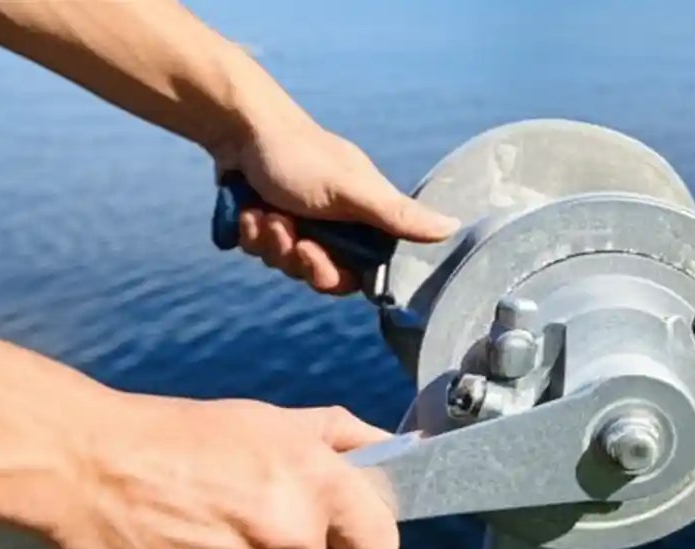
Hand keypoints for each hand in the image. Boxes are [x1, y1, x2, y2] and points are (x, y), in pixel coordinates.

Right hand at [52, 396, 398, 548]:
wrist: (89, 467)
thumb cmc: (182, 438)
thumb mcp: (270, 419)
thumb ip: (341, 438)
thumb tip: (393, 448)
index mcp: (316, 485)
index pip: (380, 546)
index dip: (360, 541)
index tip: (341, 534)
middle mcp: (290, 540)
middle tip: (247, 518)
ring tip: (203, 530)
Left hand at [212, 116, 459, 294]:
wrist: (238, 128)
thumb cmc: (298, 154)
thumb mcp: (351, 190)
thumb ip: (398, 215)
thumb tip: (455, 228)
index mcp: (362, 218)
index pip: (359, 273)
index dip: (333, 274)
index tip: (313, 254)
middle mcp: (334, 224)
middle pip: (319, 274)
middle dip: (295, 257)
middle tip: (283, 229)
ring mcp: (299, 223)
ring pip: (285, 264)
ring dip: (269, 241)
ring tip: (262, 210)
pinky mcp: (269, 222)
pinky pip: (261, 250)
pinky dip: (251, 232)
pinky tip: (248, 208)